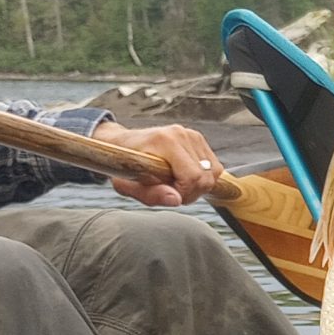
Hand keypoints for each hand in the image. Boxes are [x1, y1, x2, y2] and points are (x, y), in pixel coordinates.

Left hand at [95, 120, 224, 206]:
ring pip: (214, 172)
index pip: (193, 176)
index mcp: (165, 142)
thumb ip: (152, 194)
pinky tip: (183, 176)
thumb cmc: (121, 167)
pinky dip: (202, 176)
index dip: (184, 194)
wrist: (119, 144)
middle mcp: (182, 134)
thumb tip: (176, 200)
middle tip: (172, 191)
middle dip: (192, 192)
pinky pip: (214, 166)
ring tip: (177, 184)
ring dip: (198, 185)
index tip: (168, 194)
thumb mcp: (128, 186)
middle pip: (206, 177)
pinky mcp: (197, 138)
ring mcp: (191, 134)